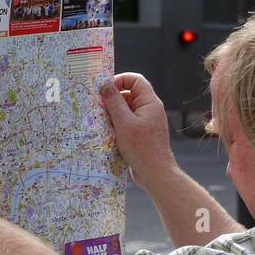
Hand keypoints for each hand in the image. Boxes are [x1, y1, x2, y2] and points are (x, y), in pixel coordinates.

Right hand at [99, 72, 175, 190]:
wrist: (155, 173)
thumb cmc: (141, 148)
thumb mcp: (124, 123)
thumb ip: (114, 102)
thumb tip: (105, 85)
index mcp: (150, 103)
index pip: (136, 80)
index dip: (120, 80)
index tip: (105, 90)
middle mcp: (150, 110)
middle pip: (130, 94)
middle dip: (114, 99)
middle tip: (99, 108)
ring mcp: (146, 122)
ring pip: (127, 110)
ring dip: (113, 114)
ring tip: (103, 123)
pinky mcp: (141, 134)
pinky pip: (128, 123)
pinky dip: (117, 125)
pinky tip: (108, 133)